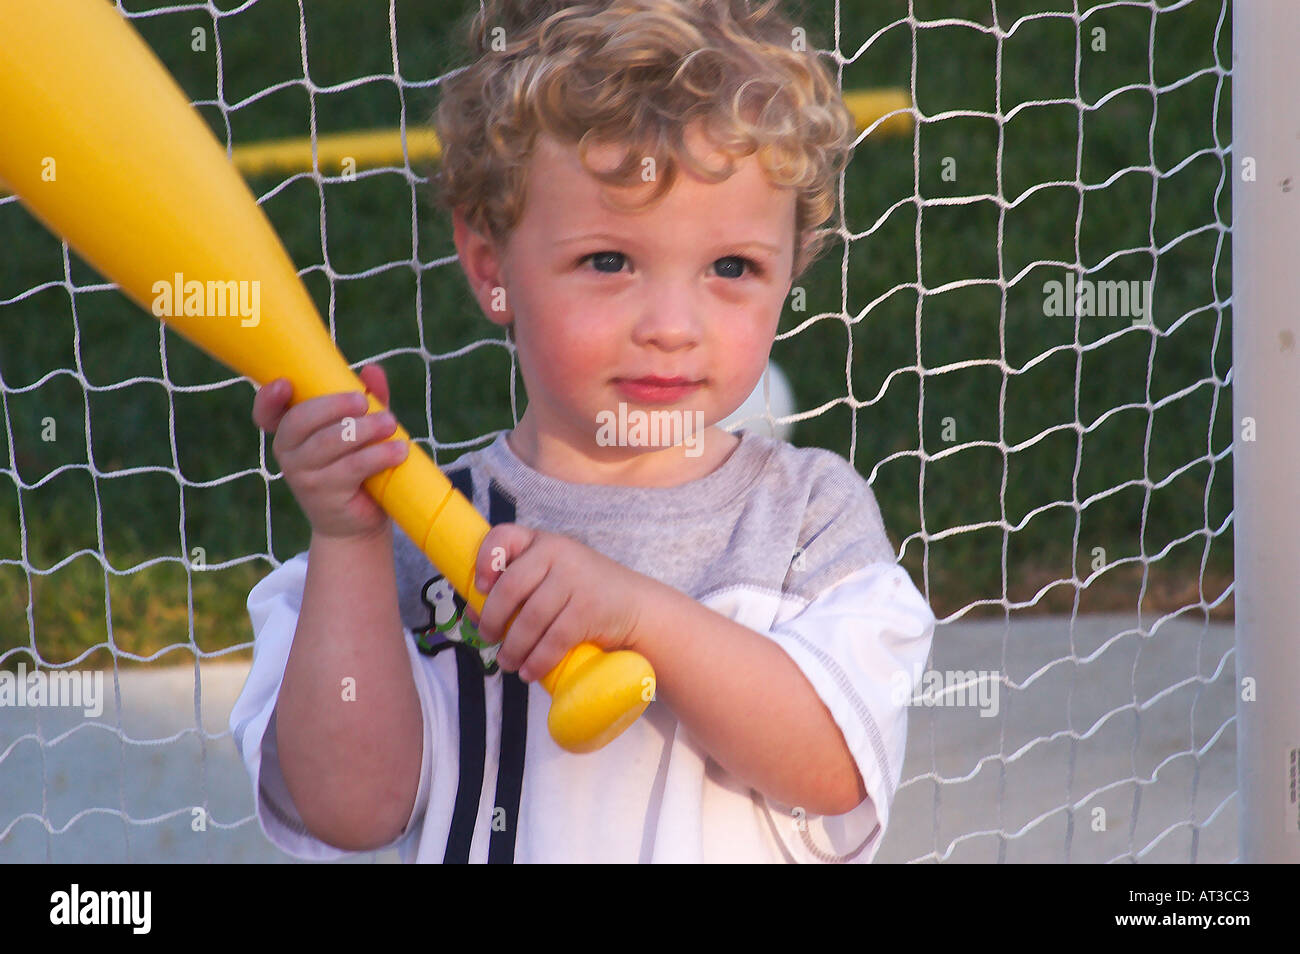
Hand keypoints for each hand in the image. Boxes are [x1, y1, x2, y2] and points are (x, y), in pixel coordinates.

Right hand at [251, 363, 408, 541]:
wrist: (358, 522)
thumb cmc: (357, 467)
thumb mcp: (362, 429)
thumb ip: (366, 399)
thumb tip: (373, 371)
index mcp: (291, 430)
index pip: (267, 412)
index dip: (269, 398)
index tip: (285, 383)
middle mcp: (287, 451)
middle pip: (301, 420)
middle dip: (334, 406)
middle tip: (364, 401)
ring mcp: (302, 475)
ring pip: (328, 443)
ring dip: (363, 430)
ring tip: (391, 424)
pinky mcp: (323, 495)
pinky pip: (350, 468)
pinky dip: (377, 455)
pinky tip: (399, 450)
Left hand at [467, 524, 657, 682]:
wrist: (636, 607)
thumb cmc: (582, 594)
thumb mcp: (551, 579)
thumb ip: (516, 589)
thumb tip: (473, 615)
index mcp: (542, 542)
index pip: (505, 536)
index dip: (485, 560)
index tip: (481, 588)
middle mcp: (558, 553)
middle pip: (510, 587)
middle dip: (493, 620)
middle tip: (489, 639)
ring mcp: (575, 580)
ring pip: (529, 619)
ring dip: (513, 648)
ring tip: (507, 663)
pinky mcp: (589, 609)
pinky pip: (553, 640)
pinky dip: (537, 660)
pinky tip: (529, 671)